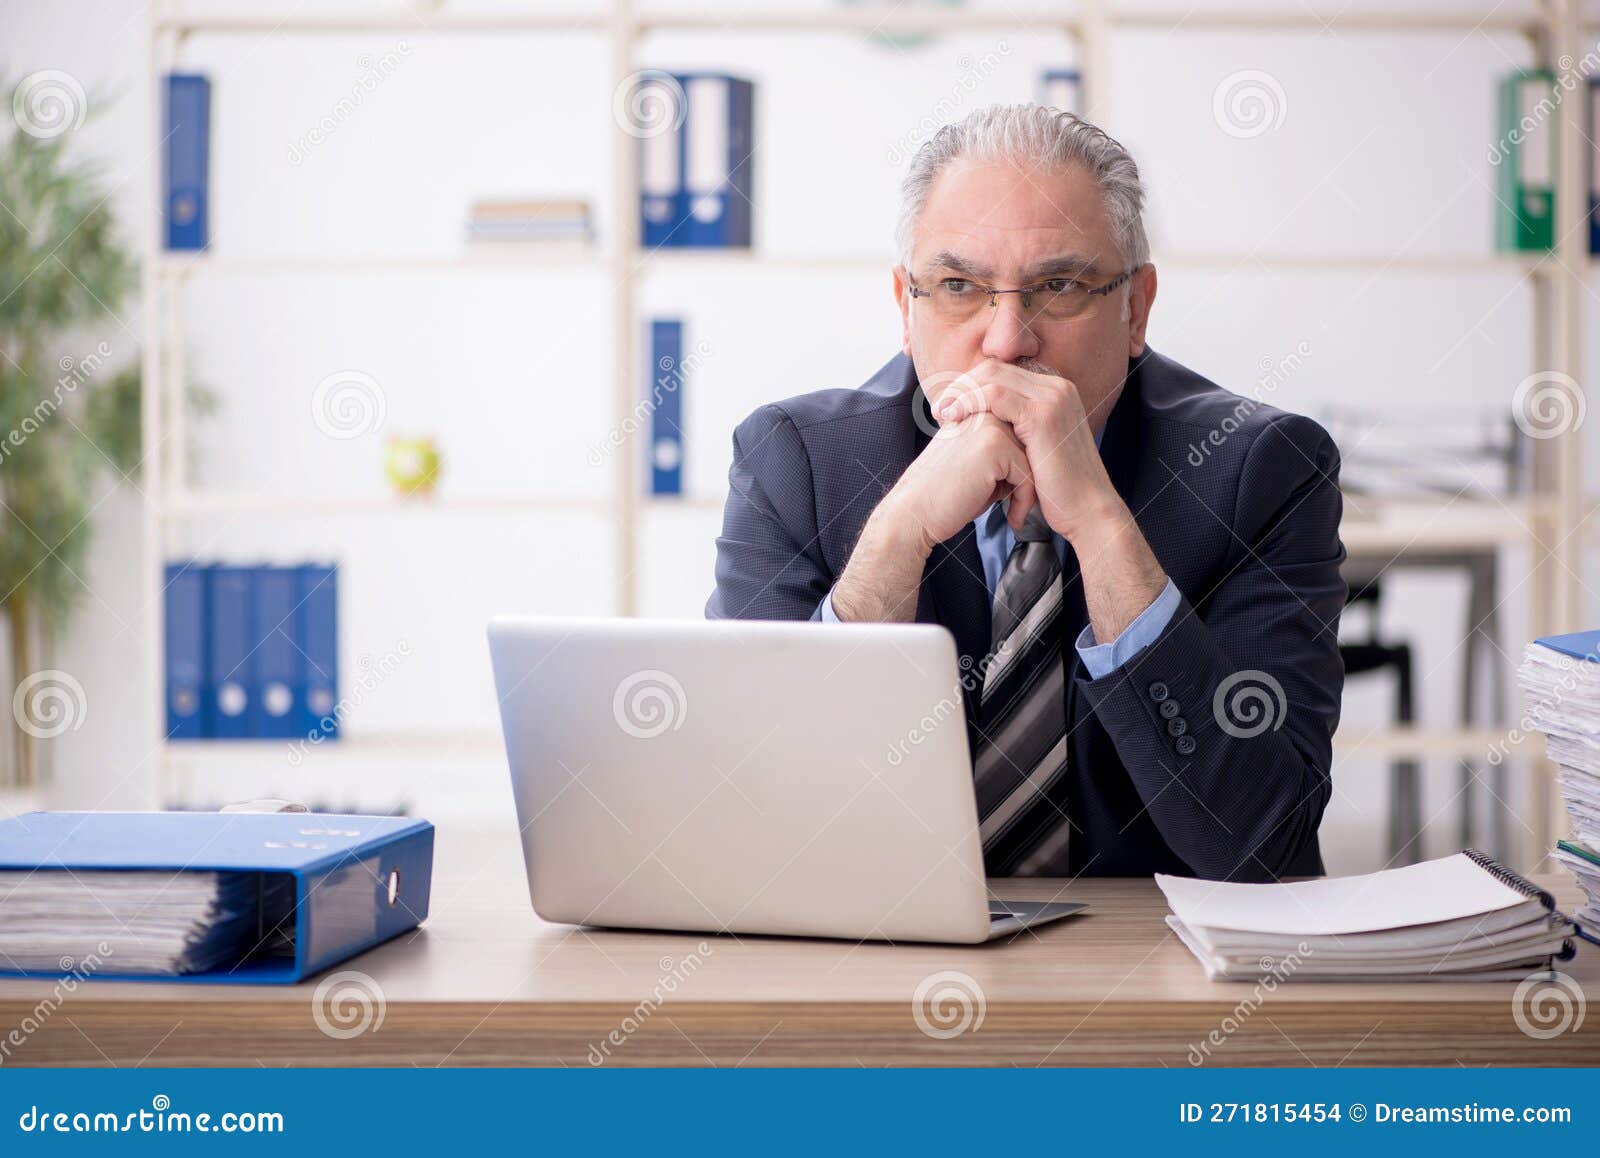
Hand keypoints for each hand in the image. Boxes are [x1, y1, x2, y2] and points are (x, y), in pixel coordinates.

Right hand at [882, 407, 1036, 549]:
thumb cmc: (946, 496)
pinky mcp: (994, 444)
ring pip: (1035, 458)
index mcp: (977, 411)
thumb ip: (1003, 452)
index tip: (1019, 496)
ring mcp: (989, 424)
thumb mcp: (977, 465)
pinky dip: (1026, 502)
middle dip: (1030, 479)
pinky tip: (1012, 520)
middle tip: (1021, 507)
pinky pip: (1030, 473)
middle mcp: (984, 410)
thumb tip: (1039, 455)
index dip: (1024, 467)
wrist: (914, 513)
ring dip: (1030, 492)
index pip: (1022, 435)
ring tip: (1016, 514)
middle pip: (1032, 444)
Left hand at [932, 359, 1115, 542]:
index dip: (971, 386)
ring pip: (992, 376)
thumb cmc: (1058, 489)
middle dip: (961, 386)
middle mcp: (1057, 387)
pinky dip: (969, 403)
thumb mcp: (1035, 449)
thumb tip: (984, 422)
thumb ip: (1016, 429)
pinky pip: (995, 395)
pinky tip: (953, 420)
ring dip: (961, 393)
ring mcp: (1053, 398)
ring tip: (941, 415)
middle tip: (939, 410)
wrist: (1088, 511)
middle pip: (995, 368)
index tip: (949, 408)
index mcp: (1055, 392)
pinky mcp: (1043, 416)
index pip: (1003, 372)